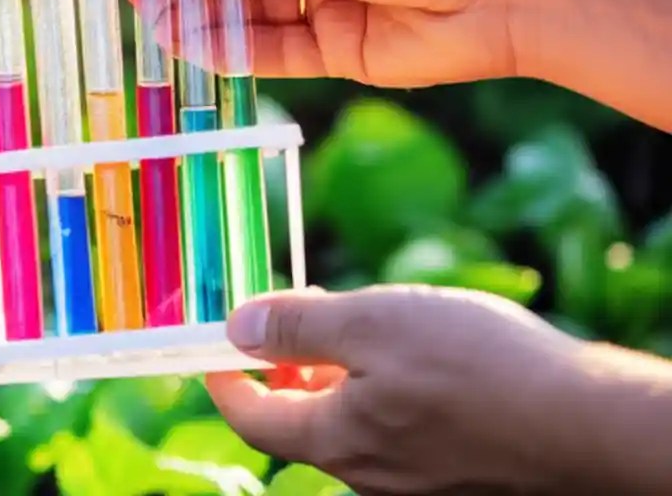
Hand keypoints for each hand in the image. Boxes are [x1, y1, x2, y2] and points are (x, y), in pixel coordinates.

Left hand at [206, 285, 671, 494]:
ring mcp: (412, 484)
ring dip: (341, 382)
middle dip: (288, 373)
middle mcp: (367, 476)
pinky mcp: (453, 479)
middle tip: (298, 325)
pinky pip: (397, 438)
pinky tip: (420, 366)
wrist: (589, 423)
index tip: (212, 352)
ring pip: (352, 429)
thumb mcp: (374, 321)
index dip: (225, 382)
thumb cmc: (480, 368)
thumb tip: (235, 329)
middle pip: (302, 425)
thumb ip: (298, 327)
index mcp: (335, 441)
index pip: (252, 420)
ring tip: (366, 335)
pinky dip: (385, 399)